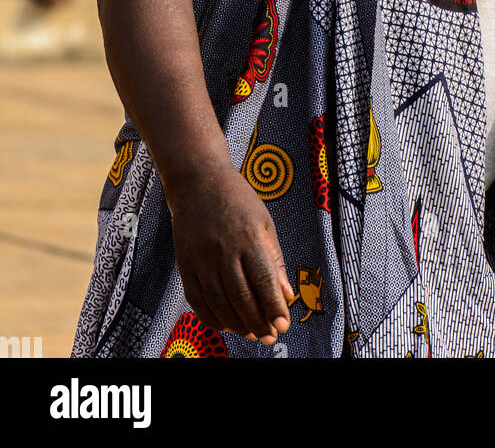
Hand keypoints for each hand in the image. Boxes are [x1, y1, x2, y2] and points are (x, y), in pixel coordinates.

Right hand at [166, 163, 293, 344]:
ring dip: (236, 323)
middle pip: (241, 296)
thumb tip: (286, 294)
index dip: (274, 306)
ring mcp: (201, 258)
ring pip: (219, 302)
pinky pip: (197, 299)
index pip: (263, 280)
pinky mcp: (185, 264)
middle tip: (269, 336)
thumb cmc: (236, 199)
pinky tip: (225, 323)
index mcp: (248, 237)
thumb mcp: (264, 222)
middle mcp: (223, 250)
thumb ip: (275, 260)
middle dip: (257, 322)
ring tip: (250, 333)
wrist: (197, 181)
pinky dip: (211, 316)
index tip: (283, 324)